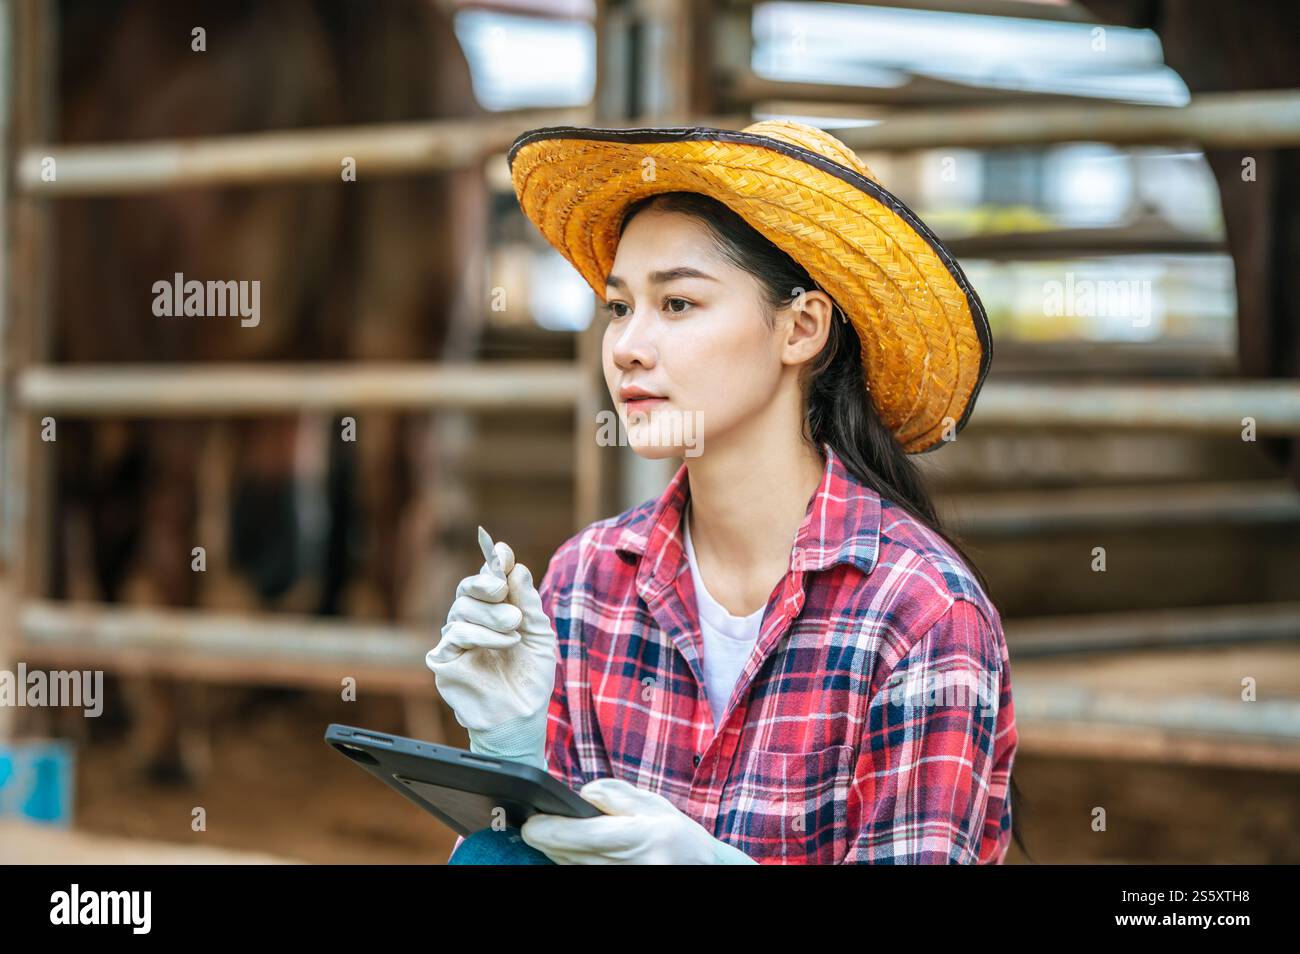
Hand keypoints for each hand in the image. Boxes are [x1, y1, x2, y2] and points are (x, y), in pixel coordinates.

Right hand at [425, 538, 556, 735]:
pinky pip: (455, 633)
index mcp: (493, 612)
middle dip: (488, 584)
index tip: (501, 551)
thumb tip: (516, 567)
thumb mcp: (539, 633)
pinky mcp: (443, 658)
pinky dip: (483, 635)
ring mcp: (455, 639)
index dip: (493, 561)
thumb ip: (527, 601)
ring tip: (514, 630)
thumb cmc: (531, 677)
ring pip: (461, 607)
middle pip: (468, 587)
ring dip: (492, 616)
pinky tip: (505, 644)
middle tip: (504, 591)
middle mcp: (471, 621)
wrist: (523, 715)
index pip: (487, 578)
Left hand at [519, 778, 756, 864]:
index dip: (545, 828)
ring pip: (567, 867)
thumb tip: (580, 795)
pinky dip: (570, 862)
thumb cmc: (677, 837)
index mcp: (635, 837)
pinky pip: (578, 874)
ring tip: (555, 834)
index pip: (577, 836)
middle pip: (565, 854)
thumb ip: (614, 794)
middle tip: (536, 823)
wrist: (700, 870)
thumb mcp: (652, 804)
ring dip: (556, 850)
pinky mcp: (608, 886)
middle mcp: (623, 865)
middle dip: (545, 837)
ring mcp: (614, 880)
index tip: (532, 819)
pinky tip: (572, 851)